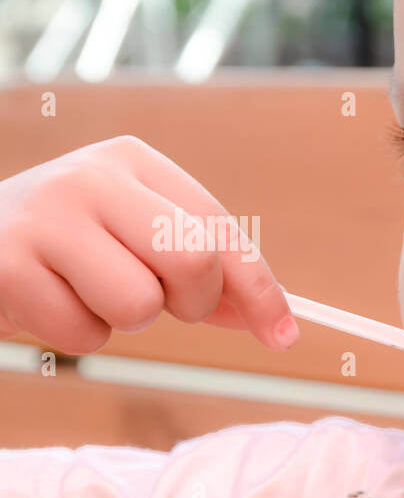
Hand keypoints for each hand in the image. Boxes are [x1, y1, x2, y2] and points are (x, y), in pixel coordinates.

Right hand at [0, 135, 297, 353]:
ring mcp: (44, 216)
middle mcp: (90, 176)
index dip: (260, 289)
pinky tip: (49, 301)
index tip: (282, 334)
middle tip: (157, 302)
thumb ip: (207, 275)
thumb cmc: (68, 247)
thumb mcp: (137, 240)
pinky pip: (84, 334)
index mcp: (134, 162)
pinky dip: (76, 335)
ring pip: (139, 305)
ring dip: (124, 321)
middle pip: (192, 262)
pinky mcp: (5, 264)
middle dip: (190, 303)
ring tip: (87, 293)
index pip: (221, 231)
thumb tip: (276, 323)